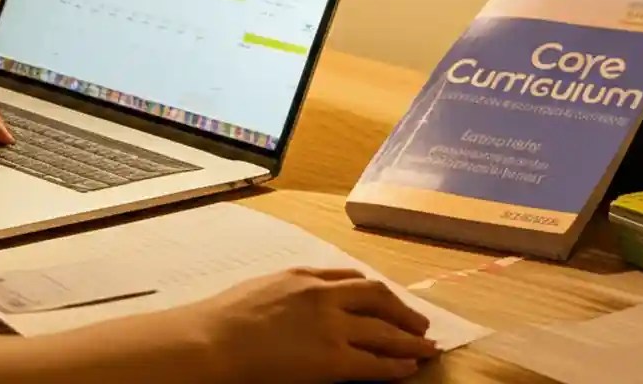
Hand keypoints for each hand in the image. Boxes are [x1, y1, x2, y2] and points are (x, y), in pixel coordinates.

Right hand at [184, 267, 438, 382]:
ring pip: (384, 330)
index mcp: (304, 275)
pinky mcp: (333, 359)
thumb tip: (297, 302)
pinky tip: (410, 367)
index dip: (373, 291)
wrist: (215, 341)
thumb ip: (287, 291)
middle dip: (401, 309)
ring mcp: (331, 326)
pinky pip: (375, 362)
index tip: (384, 300)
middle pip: (377, 296)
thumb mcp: (261, 288)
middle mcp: (324, 295)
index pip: (349, 278)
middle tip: (418, 322)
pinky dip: (397, 364)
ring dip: (410, 338)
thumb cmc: (225, 319)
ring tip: (428, 346)